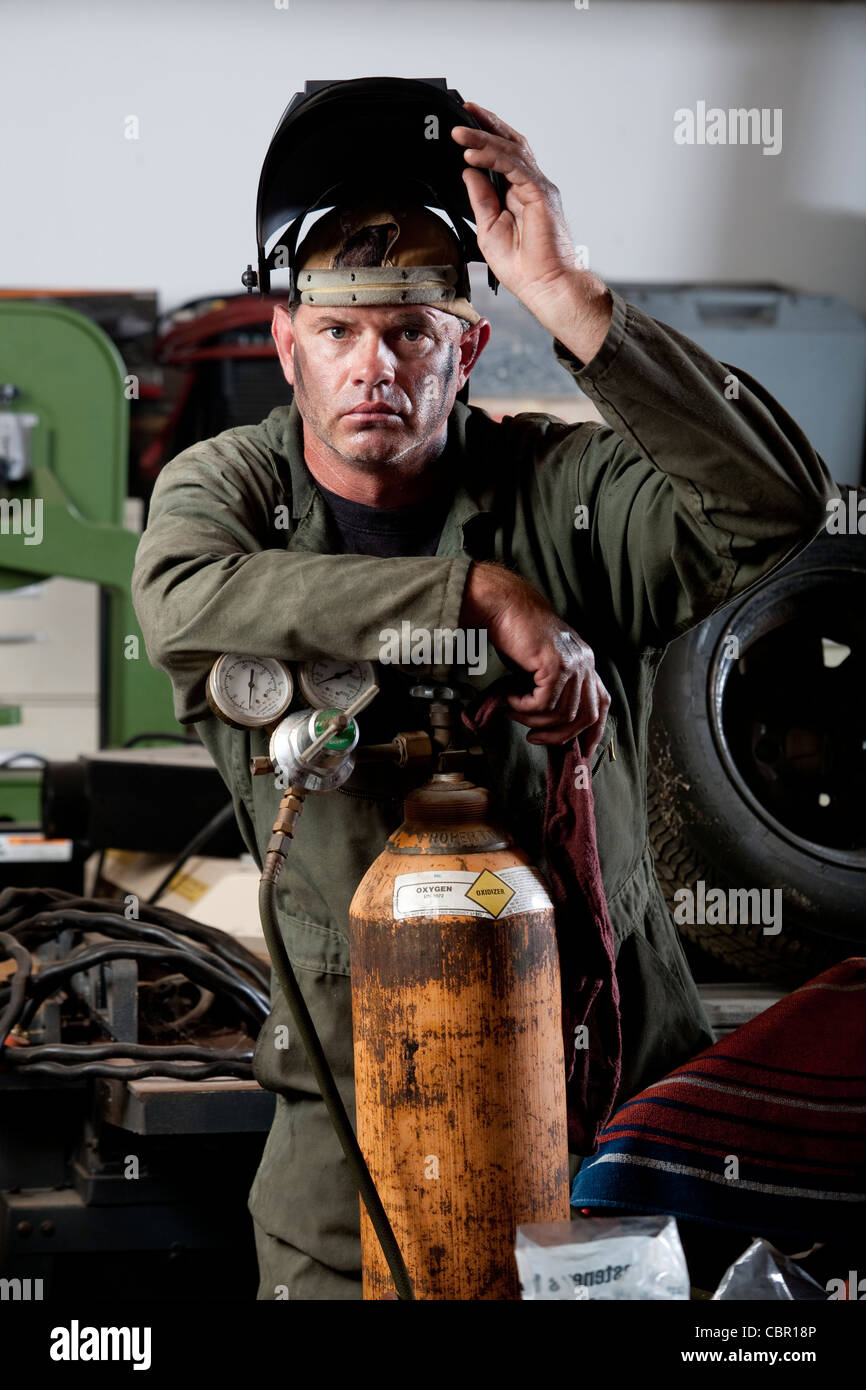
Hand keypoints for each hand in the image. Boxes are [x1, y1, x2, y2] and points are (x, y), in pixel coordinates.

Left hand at [451, 102, 609, 350]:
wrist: (545, 285)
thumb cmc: (523, 267)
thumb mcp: (488, 229)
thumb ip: (481, 198)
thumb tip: (469, 171)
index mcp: (520, 193)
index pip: (502, 156)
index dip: (484, 138)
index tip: (462, 127)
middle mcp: (531, 185)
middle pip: (509, 144)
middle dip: (486, 125)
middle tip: (462, 111)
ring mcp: (537, 187)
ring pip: (509, 150)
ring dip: (483, 137)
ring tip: (459, 132)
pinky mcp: (539, 193)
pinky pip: (513, 165)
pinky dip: (492, 156)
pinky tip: (473, 152)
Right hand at [461, 563, 609, 755]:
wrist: (502, 604)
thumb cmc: (515, 633)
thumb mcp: (541, 664)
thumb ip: (552, 687)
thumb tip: (549, 724)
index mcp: (585, 662)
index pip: (602, 703)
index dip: (594, 732)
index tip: (579, 753)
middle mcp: (585, 662)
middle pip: (587, 716)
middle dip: (560, 736)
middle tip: (535, 739)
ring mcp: (573, 662)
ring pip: (564, 713)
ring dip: (535, 721)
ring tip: (514, 712)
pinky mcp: (555, 663)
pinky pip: (544, 702)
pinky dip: (525, 708)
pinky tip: (511, 700)